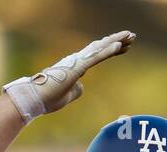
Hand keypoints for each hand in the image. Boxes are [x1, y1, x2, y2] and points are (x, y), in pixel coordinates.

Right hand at [2, 31, 135, 123]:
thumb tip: (82, 87)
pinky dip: (107, 51)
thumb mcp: (66, 96)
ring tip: (130, 36)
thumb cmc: (47, 99)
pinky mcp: (77, 67)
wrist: (34, 99)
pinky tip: (119, 45)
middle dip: (117, 41)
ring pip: (100, 49)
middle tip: (132, 36)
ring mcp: (77, 62)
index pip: (96, 55)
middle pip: (101, 48)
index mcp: (75, 66)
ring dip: (116, 41)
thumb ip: (76, 90)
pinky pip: (95, 57)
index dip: (110, 49)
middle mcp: (77, 60)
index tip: (123, 46)